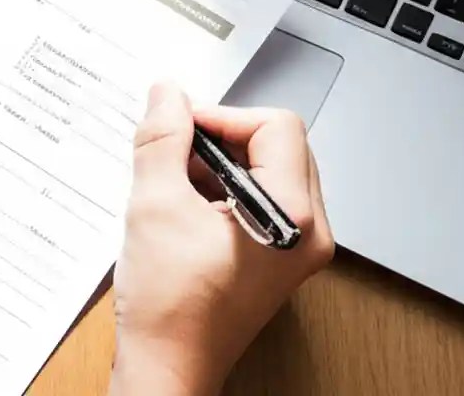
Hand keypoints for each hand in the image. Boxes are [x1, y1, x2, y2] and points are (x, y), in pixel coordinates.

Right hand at [109, 83, 333, 395]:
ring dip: (220, 165)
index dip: (223, 116)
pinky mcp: (278, 259)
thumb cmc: (170, 307)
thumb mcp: (155, 204)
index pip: (276, 126)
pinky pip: (261, 201)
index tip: (181, 126)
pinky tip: (185, 207)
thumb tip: (166, 94)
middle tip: (176, 149)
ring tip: (175, 183)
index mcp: (293, 216)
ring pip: (268, 172)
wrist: (167, 369)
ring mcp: (296, 248)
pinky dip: (224, 191)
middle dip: (223, 139)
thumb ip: (162, 139)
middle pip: (278, 145)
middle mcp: (308, 232)